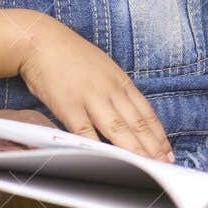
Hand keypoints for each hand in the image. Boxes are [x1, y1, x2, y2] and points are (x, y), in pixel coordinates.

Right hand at [16, 15, 171, 160]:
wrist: (39, 41)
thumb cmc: (70, 56)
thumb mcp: (103, 68)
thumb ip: (116, 90)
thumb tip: (128, 111)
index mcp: (121, 82)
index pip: (146, 113)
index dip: (158, 134)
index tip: (167, 151)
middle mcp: (110, 90)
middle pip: (137, 124)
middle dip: (152, 147)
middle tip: (164, 164)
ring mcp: (90, 98)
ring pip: (118, 129)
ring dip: (134, 150)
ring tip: (146, 166)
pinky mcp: (68, 105)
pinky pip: (85, 131)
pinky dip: (96, 147)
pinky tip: (107, 160)